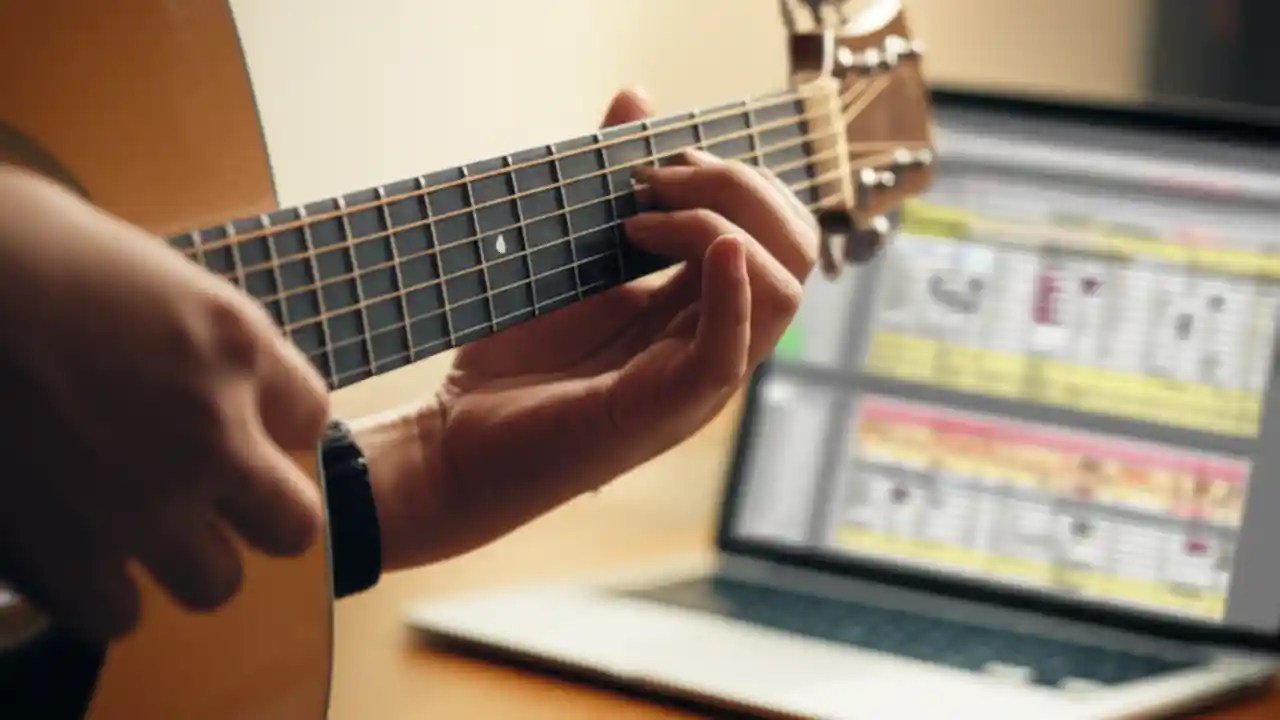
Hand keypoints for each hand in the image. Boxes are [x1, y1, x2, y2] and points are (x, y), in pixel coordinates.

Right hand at [0, 165, 329, 640]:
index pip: (310, 418)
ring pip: (215, 584)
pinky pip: (118, 615)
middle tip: (212, 493)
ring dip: (184, 560)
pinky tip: (72, 549)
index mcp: (233, 347)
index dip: (272, 424)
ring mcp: (140, 504)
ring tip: (138, 526)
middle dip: (259, 515)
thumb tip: (227, 383)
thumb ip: (207, 339)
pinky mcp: (63, 555)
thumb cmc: (22, 248)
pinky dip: (99, 592)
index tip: (236, 420)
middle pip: (294, 527)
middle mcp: (207, 435)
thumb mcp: (151, 271)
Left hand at [361, 89, 817, 569]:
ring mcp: (696, 380)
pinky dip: (732, 290)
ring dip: (721, 224)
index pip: (779, 232)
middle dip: (739, 187)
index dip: (735, 179)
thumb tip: (639, 95)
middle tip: (656, 179)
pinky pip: (729, 349)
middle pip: (795, 249)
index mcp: (701, 309)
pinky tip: (709, 245)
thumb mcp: (565, 254)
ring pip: (781, 290)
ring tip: (639, 221)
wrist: (455, 444)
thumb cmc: (511, 360)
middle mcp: (713, 341)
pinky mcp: (663, 408)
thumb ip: (607, 182)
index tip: (654, 164)